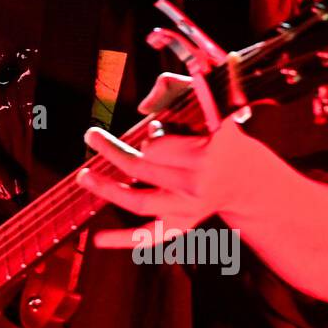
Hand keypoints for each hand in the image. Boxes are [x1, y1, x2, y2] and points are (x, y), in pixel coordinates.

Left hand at [78, 72, 276, 249]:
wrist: (244, 177)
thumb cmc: (215, 131)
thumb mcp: (202, 100)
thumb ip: (172, 87)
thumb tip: (142, 108)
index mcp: (209, 150)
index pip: (160, 145)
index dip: (151, 135)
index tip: (152, 128)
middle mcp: (200, 183)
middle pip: (144, 169)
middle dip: (115, 152)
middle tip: (90, 135)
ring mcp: (190, 209)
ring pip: (140, 201)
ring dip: (107, 189)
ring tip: (83, 176)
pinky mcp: (182, 224)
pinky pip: (150, 236)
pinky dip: (123, 240)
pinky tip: (98, 239)